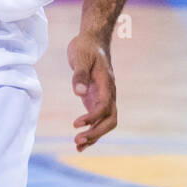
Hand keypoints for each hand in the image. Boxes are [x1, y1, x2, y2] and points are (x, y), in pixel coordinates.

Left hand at [67, 33, 116, 151]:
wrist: (93, 40)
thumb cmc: (86, 47)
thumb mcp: (80, 57)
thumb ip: (79, 75)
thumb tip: (79, 93)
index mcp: (106, 83)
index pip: (104, 106)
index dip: (92, 117)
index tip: (76, 123)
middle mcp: (109, 93)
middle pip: (110, 119)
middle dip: (96, 132)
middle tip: (77, 140)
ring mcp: (104, 97)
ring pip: (106, 122)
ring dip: (94, 135)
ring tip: (77, 145)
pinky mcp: (96, 99)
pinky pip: (98, 120)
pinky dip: (91, 131)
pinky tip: (80, 141)